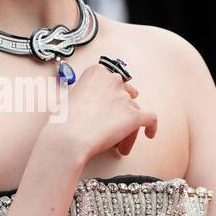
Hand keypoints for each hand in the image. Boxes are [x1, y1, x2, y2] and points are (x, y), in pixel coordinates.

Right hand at [43, 59, 157, 165]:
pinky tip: (149, 134)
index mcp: (97, 72)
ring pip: (134, 111)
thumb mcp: (69, 96)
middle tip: (112, 124)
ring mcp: (125, 97)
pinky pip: (151, 119)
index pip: (112, 81)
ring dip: (126, 126)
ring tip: (115, 144)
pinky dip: (151, 127)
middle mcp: (113, 80)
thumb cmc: (63, 121)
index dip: (112, 95)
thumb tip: (93, 103)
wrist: (68, 137)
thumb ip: (86, 93)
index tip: (108, 105)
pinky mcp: (134, 115)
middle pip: (125, 95)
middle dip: (121, 109)